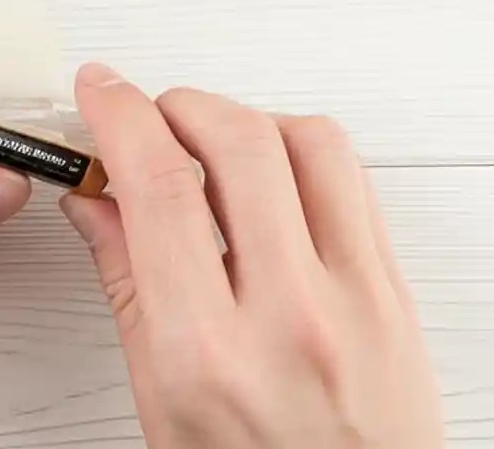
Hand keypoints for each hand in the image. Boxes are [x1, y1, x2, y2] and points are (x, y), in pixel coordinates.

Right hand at [60, 65, 441, 447]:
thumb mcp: (160, 401)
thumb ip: (127, 284)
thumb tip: (96, 200)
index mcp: (208, 353)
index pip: (160, 188)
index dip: (122, 117)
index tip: (101, 92)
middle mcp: (291, 316)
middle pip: (239, 142)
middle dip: (179, 104)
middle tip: (148, 118)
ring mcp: (358, 299)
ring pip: (309, 142)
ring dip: (247, 121)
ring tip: (212, 148)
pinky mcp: (397, 291)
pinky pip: (354, 182)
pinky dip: (301, 153)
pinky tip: (269, 176)